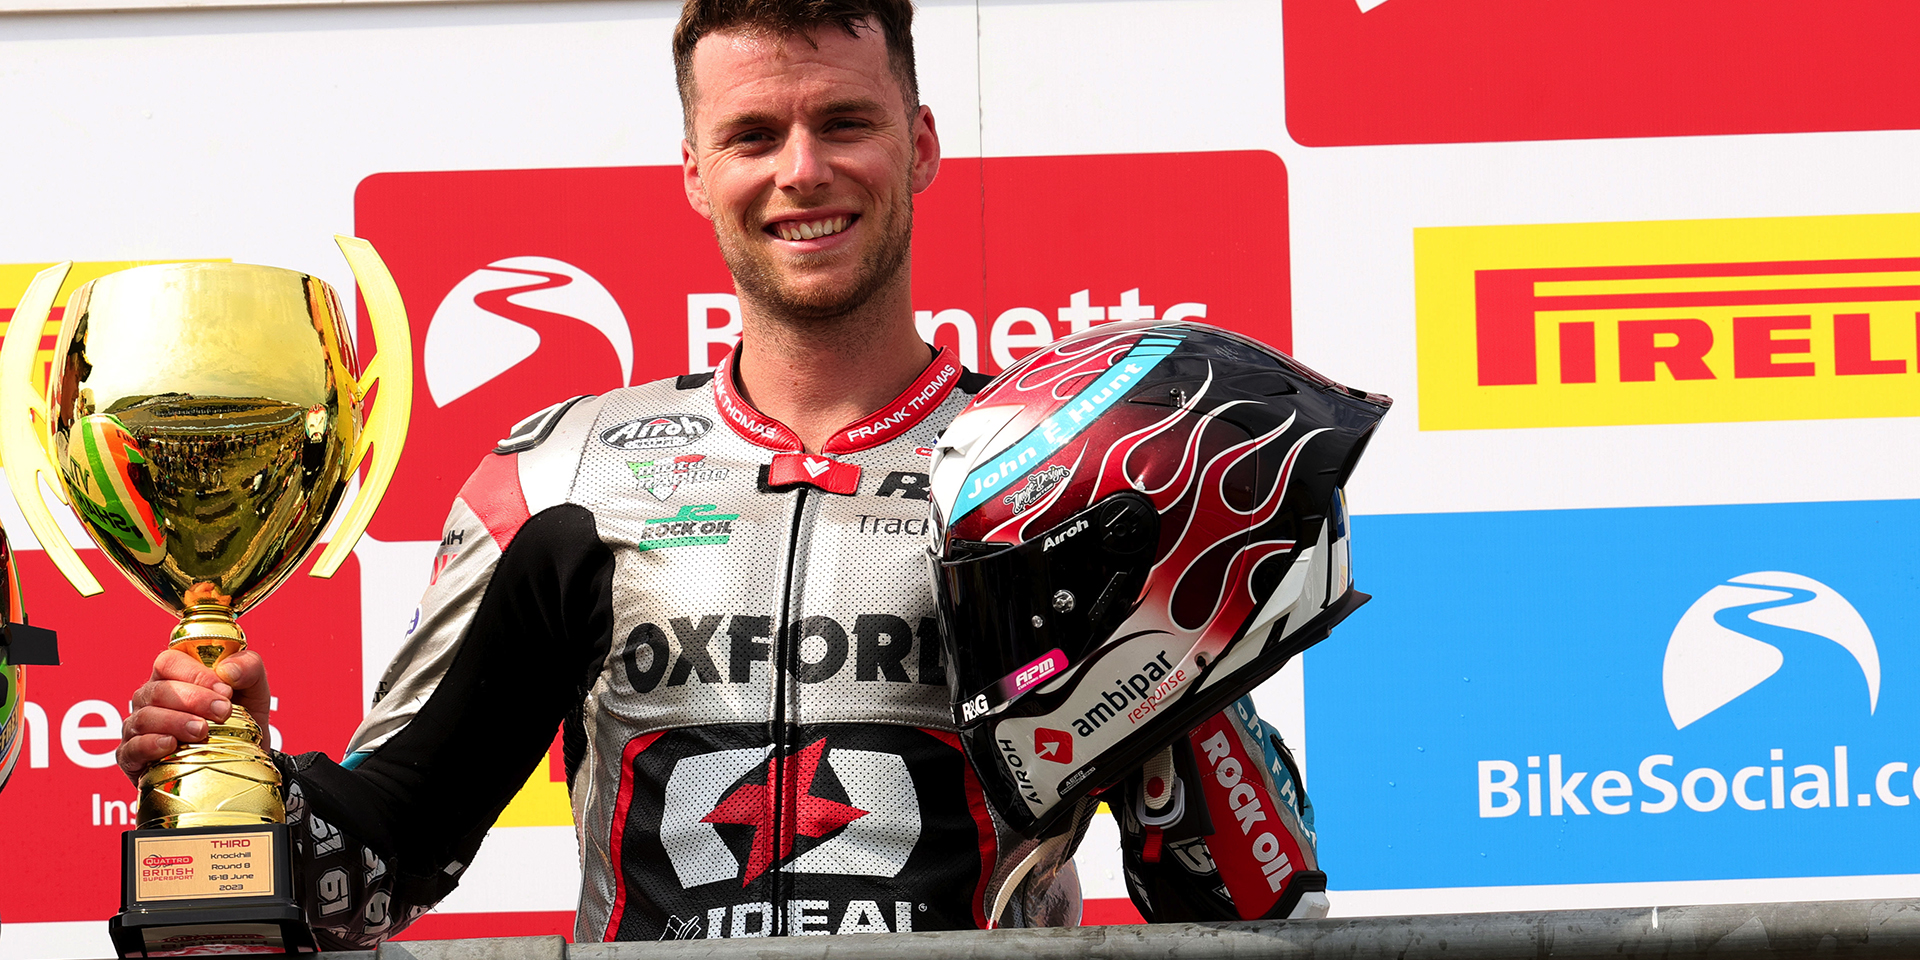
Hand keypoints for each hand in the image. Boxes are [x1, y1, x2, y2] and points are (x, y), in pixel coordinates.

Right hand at [117, 649, 271, 785]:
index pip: (170, 662)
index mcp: (174, 675)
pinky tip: (171, 745)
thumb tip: (228, 671)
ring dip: (176, 722)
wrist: (243, 761)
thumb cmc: (242, 719)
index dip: (196, 674)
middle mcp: (151, 698)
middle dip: (193, 699)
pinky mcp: (133, 757)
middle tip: (222, 712)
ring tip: (202, 731)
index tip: (225, 690)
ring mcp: (138, 727)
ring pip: (145, 717)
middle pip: (158, 690)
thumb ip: (249, 667)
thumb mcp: (254, 690)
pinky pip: (132, 748)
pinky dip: (151, 744)